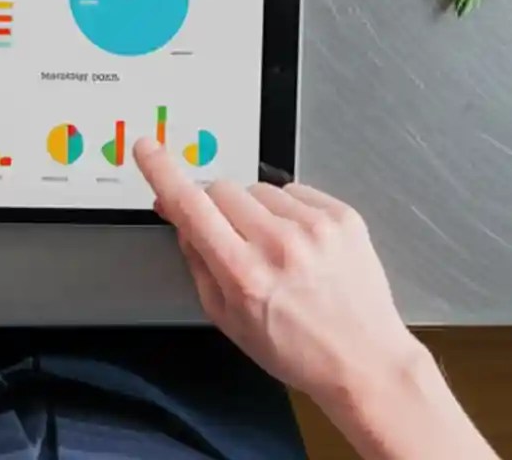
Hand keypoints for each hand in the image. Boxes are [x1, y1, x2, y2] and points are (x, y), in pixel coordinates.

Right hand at [133, 138, 424, 405]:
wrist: (363, 360)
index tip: (147, 149)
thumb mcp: (227, 318)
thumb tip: (176, 213)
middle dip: (215, 208)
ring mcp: (315, 227)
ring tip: (277, 251)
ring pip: (258, 189)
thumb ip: (196, 261)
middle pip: (221, 189)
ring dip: (255, 211)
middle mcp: (278, 244)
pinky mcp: (343, 216)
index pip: (191, 206)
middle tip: (231, 238)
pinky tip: (302, 245)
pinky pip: (295, 192)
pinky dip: (290, 212)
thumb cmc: (293, 349)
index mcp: (243, 274)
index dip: (162, 173)